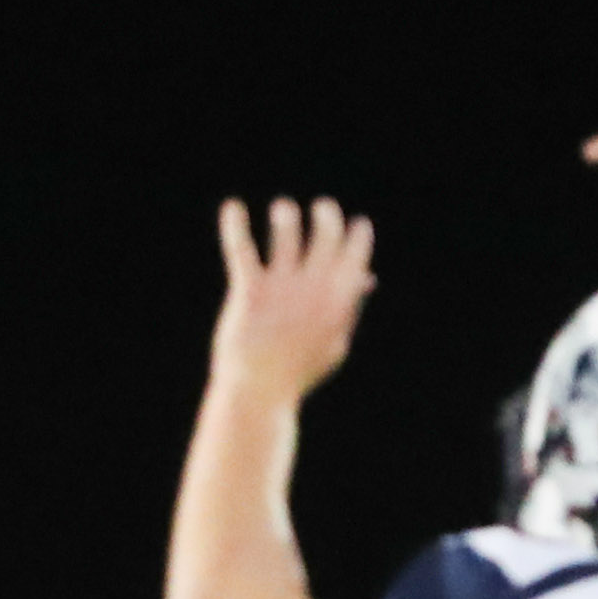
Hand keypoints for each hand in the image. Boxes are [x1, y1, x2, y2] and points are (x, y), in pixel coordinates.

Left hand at [209, 196, 376, 400]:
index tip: (358, 223)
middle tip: (322, 208)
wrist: (258, 391)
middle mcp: (312, 290)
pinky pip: (242, 249)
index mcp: (337, 303)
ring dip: (287, 217)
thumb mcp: (333, 342)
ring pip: (286, 237)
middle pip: (325, 238)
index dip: (358, 236)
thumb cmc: (297, 370)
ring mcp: (281, 289)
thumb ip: (349, 307)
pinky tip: (232, 207)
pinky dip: (236, 225)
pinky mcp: (249, 292)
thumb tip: (365, 276)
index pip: (355, 257)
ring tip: (284, 209)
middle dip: (327, 216)